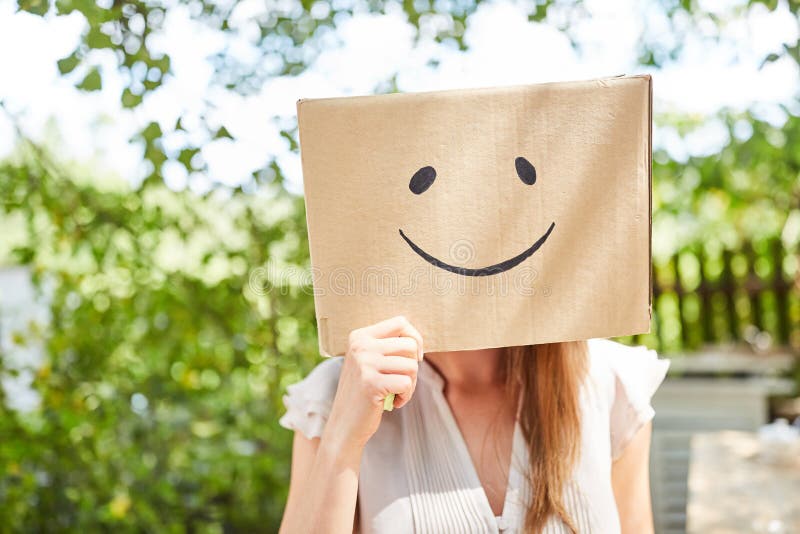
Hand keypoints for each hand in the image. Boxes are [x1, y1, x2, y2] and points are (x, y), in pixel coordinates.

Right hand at [322, 315, 423, 451]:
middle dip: (413, 366)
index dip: (415, 339)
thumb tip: (417, 341)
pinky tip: (394, 402)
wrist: (344, 424)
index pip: (401, 322)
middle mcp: (361, 346)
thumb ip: (388, 347)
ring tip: (396, 393)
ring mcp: (365, 363)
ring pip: (412, 365)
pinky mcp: (371, 383)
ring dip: (410, 384)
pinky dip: (406, 396)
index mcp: (360, 336)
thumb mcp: (369, 361)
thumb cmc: (364, 392)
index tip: (414, 357)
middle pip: (410, 345)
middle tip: (401, 381)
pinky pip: (406, 383)